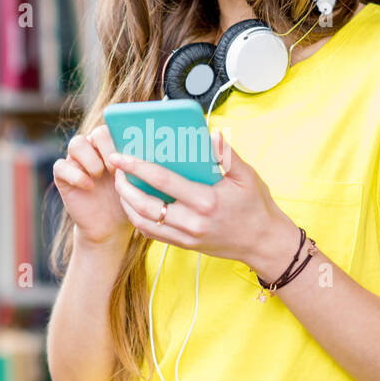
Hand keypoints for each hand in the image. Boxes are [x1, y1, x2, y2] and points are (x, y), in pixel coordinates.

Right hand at [52, 124, 130, 247]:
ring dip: (91, 159)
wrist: (110, 226)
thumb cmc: (127, 201)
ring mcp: (76, 161)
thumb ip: (140, 165)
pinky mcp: (62, 176)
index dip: (121, 140)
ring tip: (100, 175)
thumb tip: (154, 151)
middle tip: (116, 170)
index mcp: (113, 147)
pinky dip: (75, 175)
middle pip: (96, 133)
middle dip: (107, 149)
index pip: (115, 128)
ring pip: (76, 144)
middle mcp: (94, 150)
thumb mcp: (137, 182)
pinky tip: (89, 186)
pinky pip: (60, 166)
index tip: (129, 158)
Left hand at [108, 129, 295, 272]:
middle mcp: (193, 222)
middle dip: (124, 186)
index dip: (138, 167)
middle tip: (116, 168)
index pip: (163, 181)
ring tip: (122, 184)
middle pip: (145, 205)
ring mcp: (186, 236)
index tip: (121, 155)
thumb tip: (211, 135)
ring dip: (127, 203)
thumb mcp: (248, 176)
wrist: (263, 243)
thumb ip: (228, 155)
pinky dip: (138, 218)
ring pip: (143, 222)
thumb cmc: (256, 207)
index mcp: (206, 201)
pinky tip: (135, 202)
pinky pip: (152, 233)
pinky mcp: (184, 245)